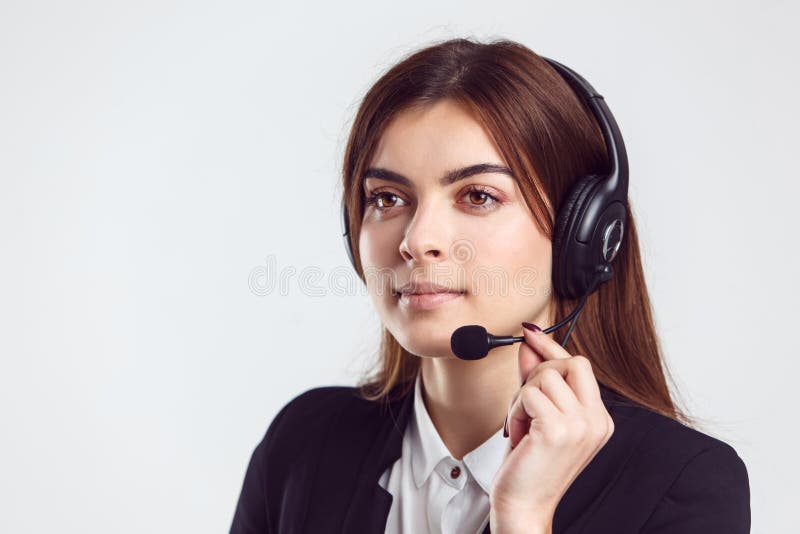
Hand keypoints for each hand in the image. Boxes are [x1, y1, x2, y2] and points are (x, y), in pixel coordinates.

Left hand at [489, 323, 614, 531]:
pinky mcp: (558, 429)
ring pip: (545, 375)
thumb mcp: (536, 415)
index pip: (580, 365)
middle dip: (540, 372)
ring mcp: (581, 425)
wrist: (523, 505)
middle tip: (526, 403)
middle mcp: (596, 421)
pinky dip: (516, 409)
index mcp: (598, 419)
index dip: (553, 346)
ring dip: (523, 397)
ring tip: (523, 424)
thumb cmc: (529, 464)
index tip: (531, 333)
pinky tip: (518, 432)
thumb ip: (536, 378)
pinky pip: (529, 393)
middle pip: (572, 361)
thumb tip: (530, 343)